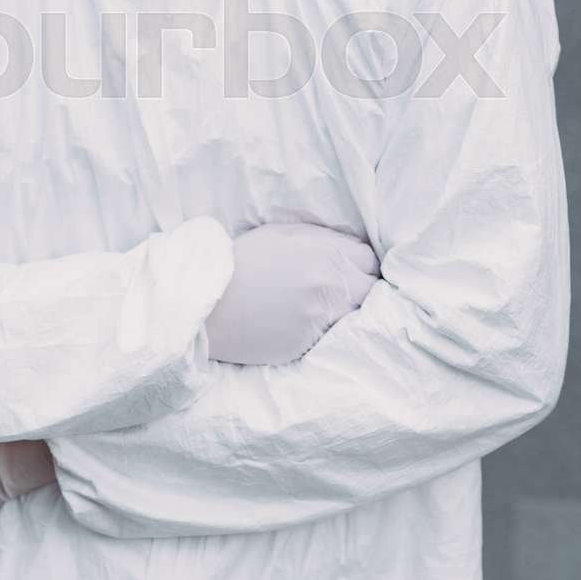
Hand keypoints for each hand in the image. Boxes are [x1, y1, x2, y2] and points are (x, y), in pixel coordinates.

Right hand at [204, 221, 378, 365]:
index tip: (348, 267)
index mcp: (325, 254)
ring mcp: (322, 319)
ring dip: (345, 310)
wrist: (209, 303)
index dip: (358, 262)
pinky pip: (332, 336)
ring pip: (356, 316)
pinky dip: (323, 330)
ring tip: (321, 307)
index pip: (369, 259)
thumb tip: (347, 245)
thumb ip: (319, 238)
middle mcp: (330, 287)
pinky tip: (303, 323)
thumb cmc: (241, 261)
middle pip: (371, 289)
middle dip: (360, 287)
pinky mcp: (310, 345)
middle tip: (339, 289)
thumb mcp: (280, 234)